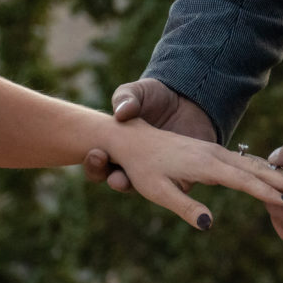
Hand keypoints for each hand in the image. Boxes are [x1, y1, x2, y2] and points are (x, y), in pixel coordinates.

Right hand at [84, 79, 216, 193]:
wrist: (187, 99)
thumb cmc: (155, 96)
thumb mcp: (138, 92)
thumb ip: (126, 99)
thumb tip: (121, 114)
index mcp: (117, 149)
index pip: (99, 165)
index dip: (95, 163)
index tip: (97, 153)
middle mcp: (137, 167)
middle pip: (121, 183)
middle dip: (116, 181)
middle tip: (115, 178)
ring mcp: (161, 174)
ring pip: (151, 191)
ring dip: (146, 189)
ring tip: (145, 182)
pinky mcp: (187, 174)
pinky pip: (182, 185)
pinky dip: (179, 184)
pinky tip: (179, 178)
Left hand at [105, 119, 282, 229]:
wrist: (131, 138)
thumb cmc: (142, 168)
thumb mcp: (159, 192)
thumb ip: (184, 207)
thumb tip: (208, 224)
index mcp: (204, 165)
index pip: (243, 181)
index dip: (267, 192)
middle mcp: (213, 154)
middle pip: (254, 168)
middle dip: (281, 179)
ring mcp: (213, 151)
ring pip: (251, 163)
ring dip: (276, 173)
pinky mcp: (211, 151)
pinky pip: (243, 161)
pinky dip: (262, 168)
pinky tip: (273, 174)